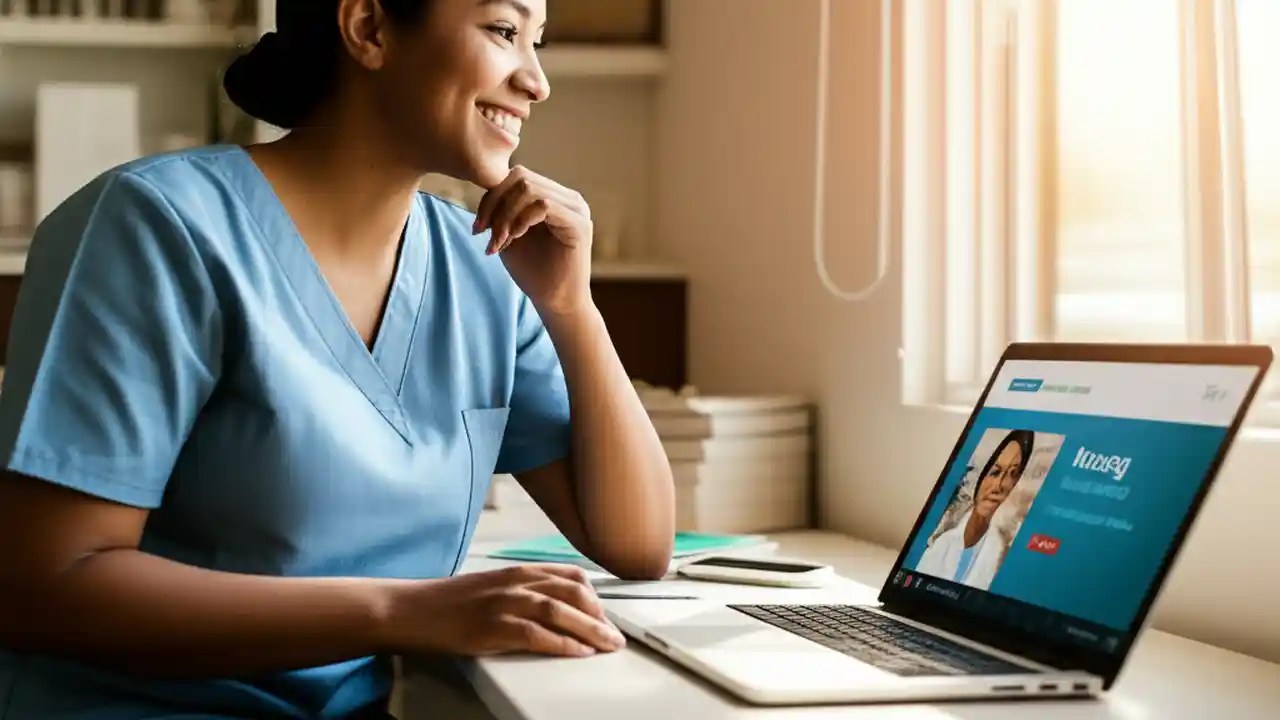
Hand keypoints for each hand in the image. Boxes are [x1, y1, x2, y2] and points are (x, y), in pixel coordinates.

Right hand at [386, 564, 625, 657]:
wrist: (413, 609)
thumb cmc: (450, 602)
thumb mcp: (493, 586)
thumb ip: (522, 590)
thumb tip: (554, 606)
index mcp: (518, 571)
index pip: (570, 575)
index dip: (594, 596)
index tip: (605, 614)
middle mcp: (517, 581)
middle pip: (574, 593)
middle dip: (600, 616)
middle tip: (614, 636)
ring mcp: (506, 603)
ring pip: (562, 612)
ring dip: (591, 630)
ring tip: (607, 646)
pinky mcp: (495, 627)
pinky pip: (539, 635)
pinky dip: (563, 644)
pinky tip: (577, 653)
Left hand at [473, 166, 593, 316]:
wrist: (556, 303)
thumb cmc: (533, 273)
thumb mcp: (509, 235)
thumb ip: (502, 211)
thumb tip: (485, 187)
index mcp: (553, 197)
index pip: (517, 177)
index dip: (491, 197)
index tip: (477, 228)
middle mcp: (568, 198)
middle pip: (521, 177)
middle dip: (495, 204)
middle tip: (485, 234)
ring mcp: (576, 209)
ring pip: (529, 189)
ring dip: (506, 216)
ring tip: (499, 242)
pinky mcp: (579, 224)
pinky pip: (544, 206)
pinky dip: (521, 221)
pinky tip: (514, 239)